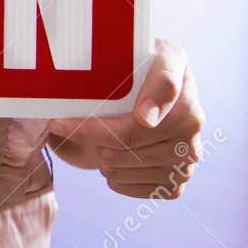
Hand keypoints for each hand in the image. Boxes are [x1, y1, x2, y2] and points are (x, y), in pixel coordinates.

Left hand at [44, 38, 203, 199]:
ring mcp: (190, 149)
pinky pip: (144, 187)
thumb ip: (90, 69)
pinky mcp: (180, 178)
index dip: (156, 102)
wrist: (132, 107)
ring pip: (134, 163)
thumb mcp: (103, 60)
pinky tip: (110, 164)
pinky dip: (118, 179)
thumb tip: (56, 104)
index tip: (142, 118)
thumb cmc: (111, 79)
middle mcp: (191, 110)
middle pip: (137, 134)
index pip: (166, 83)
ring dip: (103, 158)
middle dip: (94, 135)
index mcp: (172, 65)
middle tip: (66, 128)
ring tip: (94, 144)